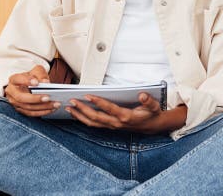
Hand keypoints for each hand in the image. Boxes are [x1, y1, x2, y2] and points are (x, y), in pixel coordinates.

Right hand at [4, 65, 59, 116]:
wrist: (29, 84)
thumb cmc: (33, 76)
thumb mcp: (37, 71)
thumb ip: (41, 74)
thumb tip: (46, 82)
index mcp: (14, 79)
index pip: (18, 79)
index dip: (26, 81)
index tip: (36, 83)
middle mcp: (11, 92)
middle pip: (21, 97)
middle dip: (35, 99)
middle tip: (48, 97)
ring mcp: (15, 102)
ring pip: (27, 107)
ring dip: (42, 107)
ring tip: (54, 104)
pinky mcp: (20, 109)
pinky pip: (30, 113)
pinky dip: (41, 112)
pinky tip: (51, 109)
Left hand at [67, 93, 184, 133]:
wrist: (152, 126)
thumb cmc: (151, 114)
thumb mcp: (154, 106)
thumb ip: (148, 100)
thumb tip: (142, 95)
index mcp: (125, 116)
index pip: (109, 109)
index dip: (98, 102)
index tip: (88, 95)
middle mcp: (116, 123)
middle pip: (96, 117)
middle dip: (83, 109)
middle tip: (72, 101)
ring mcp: (112, 126)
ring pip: (92, 123)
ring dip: (80, 116)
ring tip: (69, 108)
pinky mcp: (110, 126)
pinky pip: (94, 124)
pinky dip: (83, 119)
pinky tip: (76, 114)